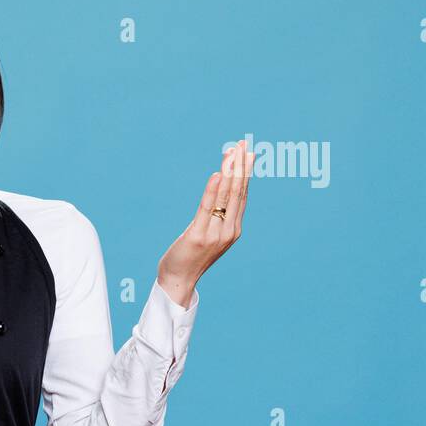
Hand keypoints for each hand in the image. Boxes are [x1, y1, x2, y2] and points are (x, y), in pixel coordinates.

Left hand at [156, 138, 253, 307]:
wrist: (178, 281)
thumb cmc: (190, 256)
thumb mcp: (208, 234)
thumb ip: (214, 216)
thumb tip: (216, 192)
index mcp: (233, 230)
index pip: (242, 195)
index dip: (245, 173)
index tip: (247, 152)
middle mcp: (228, 231)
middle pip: (238, 192)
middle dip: (241, 166)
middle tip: (243, 144)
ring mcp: (215, 234)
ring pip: (225, 197)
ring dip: (229, 172)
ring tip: (232, 152)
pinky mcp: (198, 236)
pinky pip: (207, 208)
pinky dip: (213, 190)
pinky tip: (217, 173)